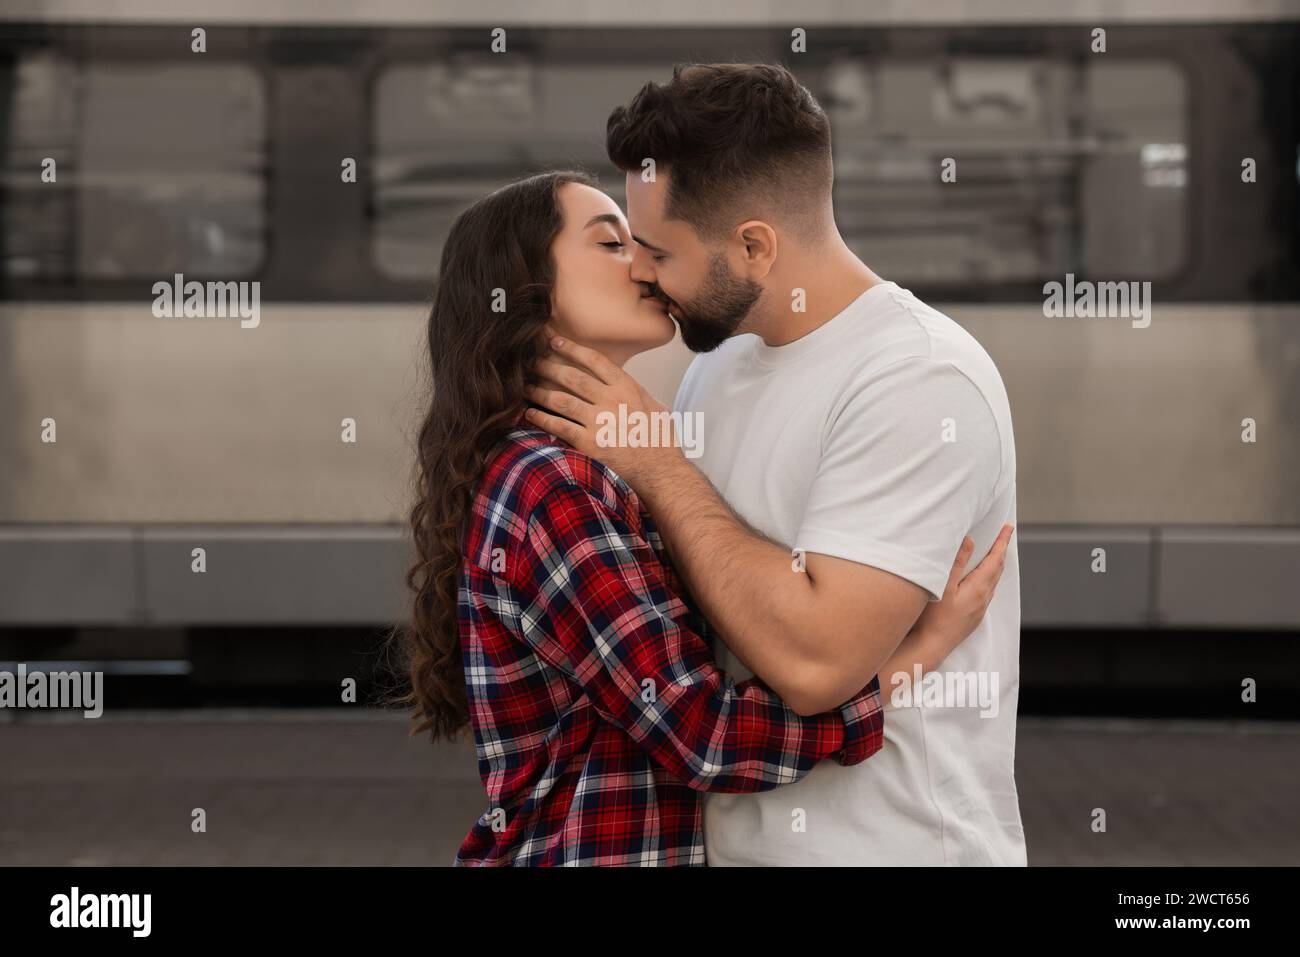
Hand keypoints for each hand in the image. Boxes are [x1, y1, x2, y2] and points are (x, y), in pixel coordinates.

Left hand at [524, 331, 685, 486]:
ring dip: (539, 392)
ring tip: (525, 387)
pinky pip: (558, 426)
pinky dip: (541, 419)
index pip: (595, 361)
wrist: (660, 470)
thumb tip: (621, 381)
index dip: (572, 349)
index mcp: (628, 388)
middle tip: (533, 363)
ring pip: (561, 400)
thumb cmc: (659, 440)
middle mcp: (612, 401)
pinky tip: (530, 414)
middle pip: (572, 377)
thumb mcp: (656, 406)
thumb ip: (636, 391)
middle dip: (548, 367)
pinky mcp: (589, 443)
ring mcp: (599, 422)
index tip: (555, 342)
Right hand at [878, 523, 1012, 686]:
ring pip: (993, 581)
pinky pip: (987, 592)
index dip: (1002, 541)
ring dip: (996, 565)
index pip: (995, 558)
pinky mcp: (974, 616)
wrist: (932, 645)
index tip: (1008, 527)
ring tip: (996, 555)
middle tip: (1005, 536)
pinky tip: (982, 580)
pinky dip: (989, 579)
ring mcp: (980, 608)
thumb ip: (958, 562)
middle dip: (1001, 551)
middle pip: (998, 569)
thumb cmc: (934, 616)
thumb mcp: (944, 585)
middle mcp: (983, 597)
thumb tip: (970, 541)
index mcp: (979, 586)